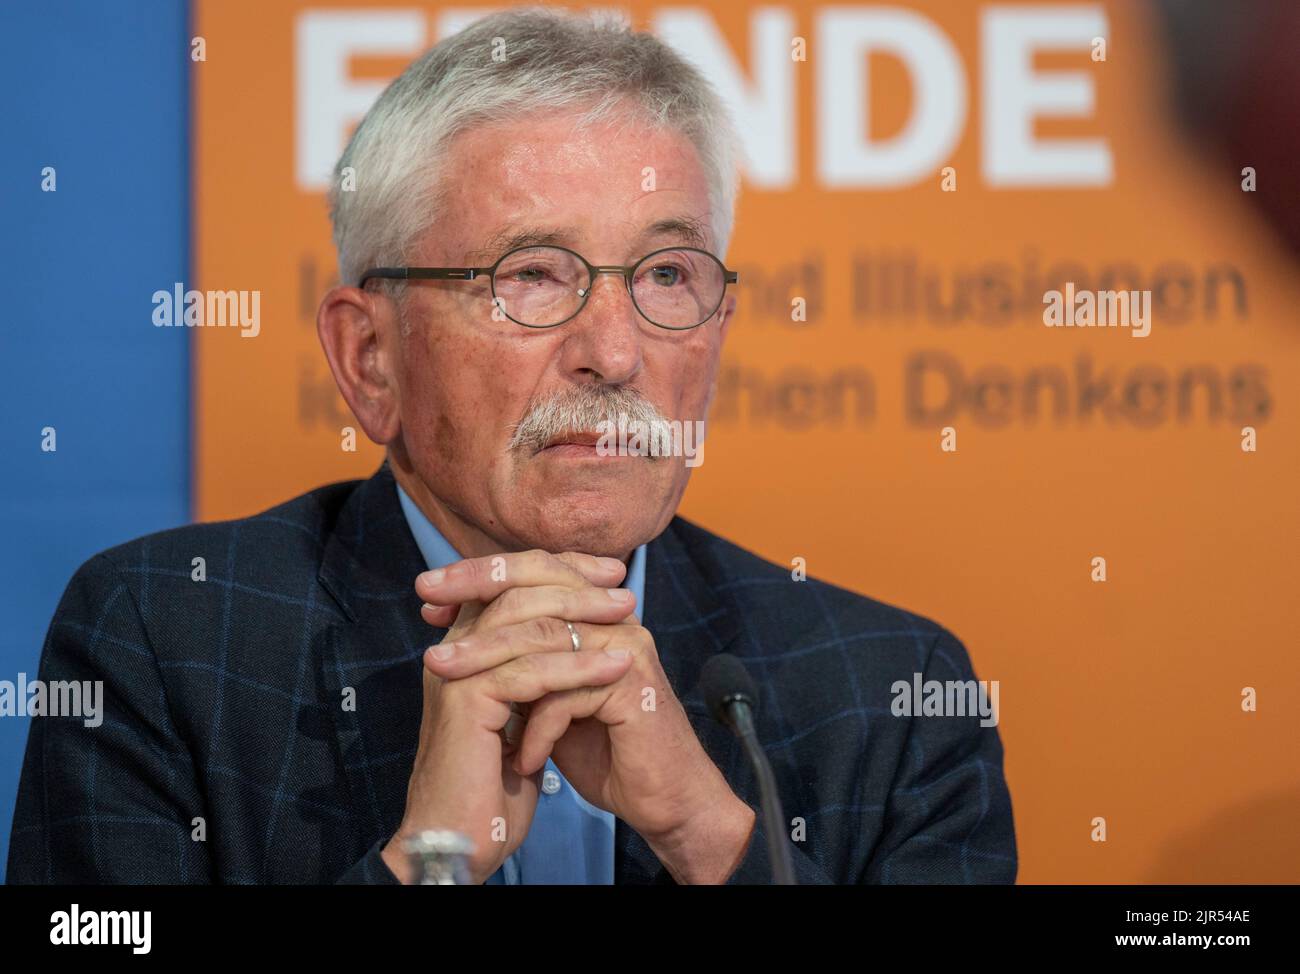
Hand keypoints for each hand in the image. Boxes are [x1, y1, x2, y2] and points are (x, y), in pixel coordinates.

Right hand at [381, 551, 634, 883]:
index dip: (560, 569)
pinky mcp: (467, 702)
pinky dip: (579, 667)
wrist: (458, 841)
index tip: (610, 573)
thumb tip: (576, 644)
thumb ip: (534, 678)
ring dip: (583, 613)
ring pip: (523, 620)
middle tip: (623, 584)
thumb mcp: (518, 719)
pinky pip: (531, 670)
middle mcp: (453, 652)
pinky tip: (618, 666)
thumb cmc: (489, 788)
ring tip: (630, 615)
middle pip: (512, 587)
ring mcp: (456, 673)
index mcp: (463, 650)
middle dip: (573, 580)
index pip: (508, 584)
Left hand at [422, 562, 755, 882]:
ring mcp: (626, 647)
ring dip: (486, 660)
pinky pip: (565, 695)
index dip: (481, 572)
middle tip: (426, 607)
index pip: (536, 570)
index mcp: (597, 612)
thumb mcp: (549, 694)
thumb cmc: (605, 749)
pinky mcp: (631, 684)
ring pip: (544, 637)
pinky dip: (536, 731)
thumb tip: (460, 628)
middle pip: (539, 585)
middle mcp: (615, 618)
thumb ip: (521, 659)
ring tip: (439, 676)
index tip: (427, 589)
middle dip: (475, 590)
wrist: (662, 799)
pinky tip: (520, 760)